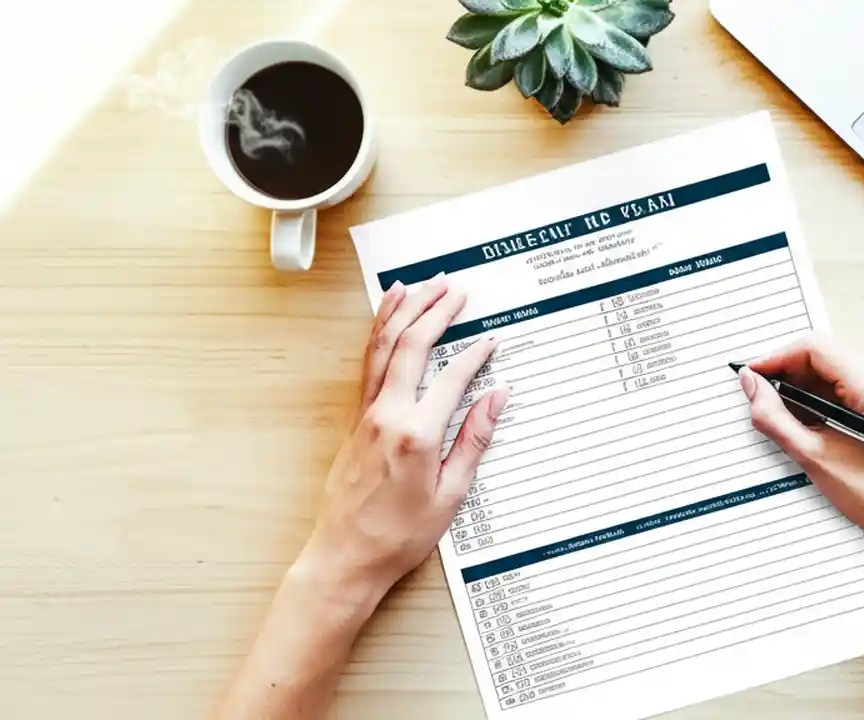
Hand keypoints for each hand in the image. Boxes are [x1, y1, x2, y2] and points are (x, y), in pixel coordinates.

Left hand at [295, 277, 508, 610]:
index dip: (476, 355)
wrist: (345, 557)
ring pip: (383, 346)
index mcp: (416, 435)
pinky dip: (378, 333)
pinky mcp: (355, 420)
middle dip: (436, 312)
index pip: (452, 378)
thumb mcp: (450, 494)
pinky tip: (386, 318)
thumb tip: (496, 398)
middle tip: (456, 291)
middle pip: (412, 346)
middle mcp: (387, 415)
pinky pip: (368, 363)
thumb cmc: (398, 536)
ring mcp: (366, 414)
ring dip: (402, 311)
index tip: (492, 341)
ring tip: (419, 285)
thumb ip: (474, 439)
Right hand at [737, 333, 863, 552]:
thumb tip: (751, 384)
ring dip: (803, 384)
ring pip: (833, 366)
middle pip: (824, 353)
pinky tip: (809, 419)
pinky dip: (821, 394)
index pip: (815, 348)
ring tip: (785, 414)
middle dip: (788, 371)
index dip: (777, 357)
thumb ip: (774, 417)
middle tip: (762, 395)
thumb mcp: (813, 456)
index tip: (753, 374)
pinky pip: (846, 381)